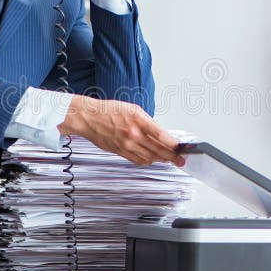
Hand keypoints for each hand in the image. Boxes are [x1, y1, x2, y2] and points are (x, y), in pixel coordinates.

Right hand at [59, 95, 184, 166]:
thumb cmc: (110, 110)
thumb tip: (161, 133)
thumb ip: (148, 122)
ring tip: (168, 159)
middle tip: (181, 160)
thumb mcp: (133, 109)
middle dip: (172, 157)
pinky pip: (138, 160)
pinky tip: (153, 159)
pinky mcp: (120, 152)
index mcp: (138, 120)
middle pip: (158, 150)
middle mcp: (133, 134)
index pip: (161, 136)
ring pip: (149, 158)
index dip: (173, 144)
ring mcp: (126, 145)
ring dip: (161, 160)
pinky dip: (148, 161)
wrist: (89, 118)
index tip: (180, 148)